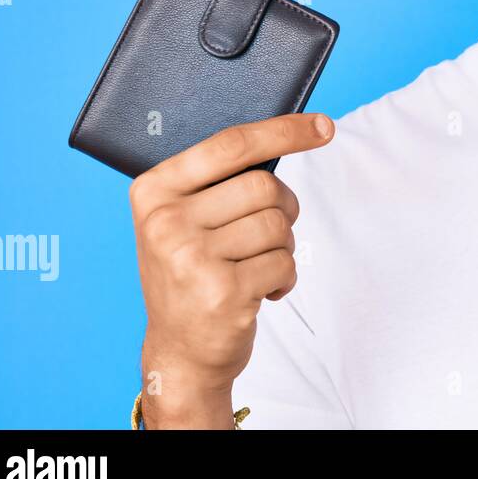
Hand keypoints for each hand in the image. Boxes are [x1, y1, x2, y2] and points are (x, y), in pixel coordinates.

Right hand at [130, 113, 334, 426]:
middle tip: (271, 235)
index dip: (283, 131)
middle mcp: (165, 221)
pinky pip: (285, 262)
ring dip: (283, 247)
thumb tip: (293, 133)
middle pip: (264, 186)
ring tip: (256, 267)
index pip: (231, 144)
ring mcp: (190, 257)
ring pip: (278, 224)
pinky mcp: (221, 291)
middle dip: (284, 208)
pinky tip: (261, 292)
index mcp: (154, 190)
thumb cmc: (193, 273)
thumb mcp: (185, 220)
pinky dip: (285, 277)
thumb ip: (219, 181)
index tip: (323, 126)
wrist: (180, 352)